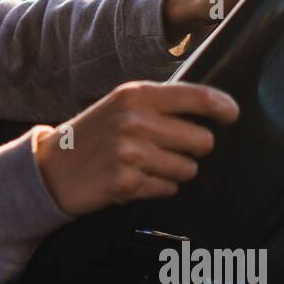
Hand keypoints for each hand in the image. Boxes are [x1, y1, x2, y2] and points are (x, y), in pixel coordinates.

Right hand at [34, 80, 239, 216]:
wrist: (51, 168)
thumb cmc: (93, 135)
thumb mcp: (121, 105)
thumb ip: (161, 104)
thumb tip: (212, 111)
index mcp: (136, 94)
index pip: (197, 97)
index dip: (224, 108)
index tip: (231, 116)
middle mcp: (134, 120)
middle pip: (202, 140)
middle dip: (191, 149)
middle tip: (167, 149)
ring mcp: (130, 152)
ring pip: (188, 169)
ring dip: (174, 172)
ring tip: (145, 165)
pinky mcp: (126, 181)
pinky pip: (168, 188)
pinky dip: (156, 187)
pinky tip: (134, 179)